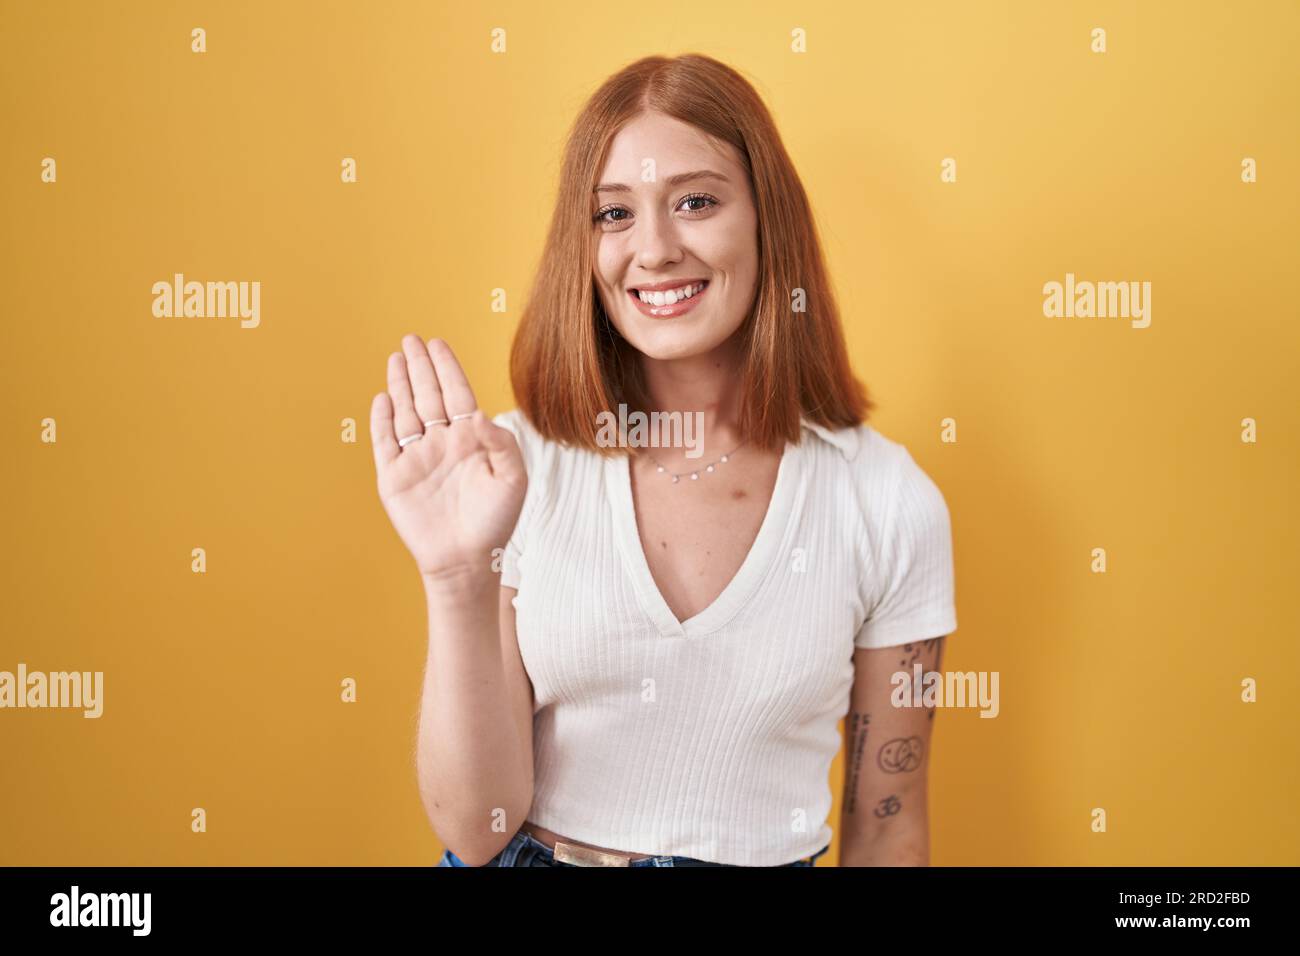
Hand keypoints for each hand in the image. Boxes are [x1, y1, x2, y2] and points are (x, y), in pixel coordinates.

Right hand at [369, 334, 526, 583]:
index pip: (456, 394)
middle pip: (428, 395)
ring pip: (406, 412)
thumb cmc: (495, 522)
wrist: (466, 560)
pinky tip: (383, 398)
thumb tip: (478, 414)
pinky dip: (382, 419)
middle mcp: (442, 443)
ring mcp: (417, 458)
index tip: (438, 344)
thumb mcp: (513, 480)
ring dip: (401, 384)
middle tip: (411, 339)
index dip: (447, 368)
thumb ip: (503, 444)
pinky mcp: (394, 477)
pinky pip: (385, 441)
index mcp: (470, 440)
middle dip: (420, 367)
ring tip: (396, 357)